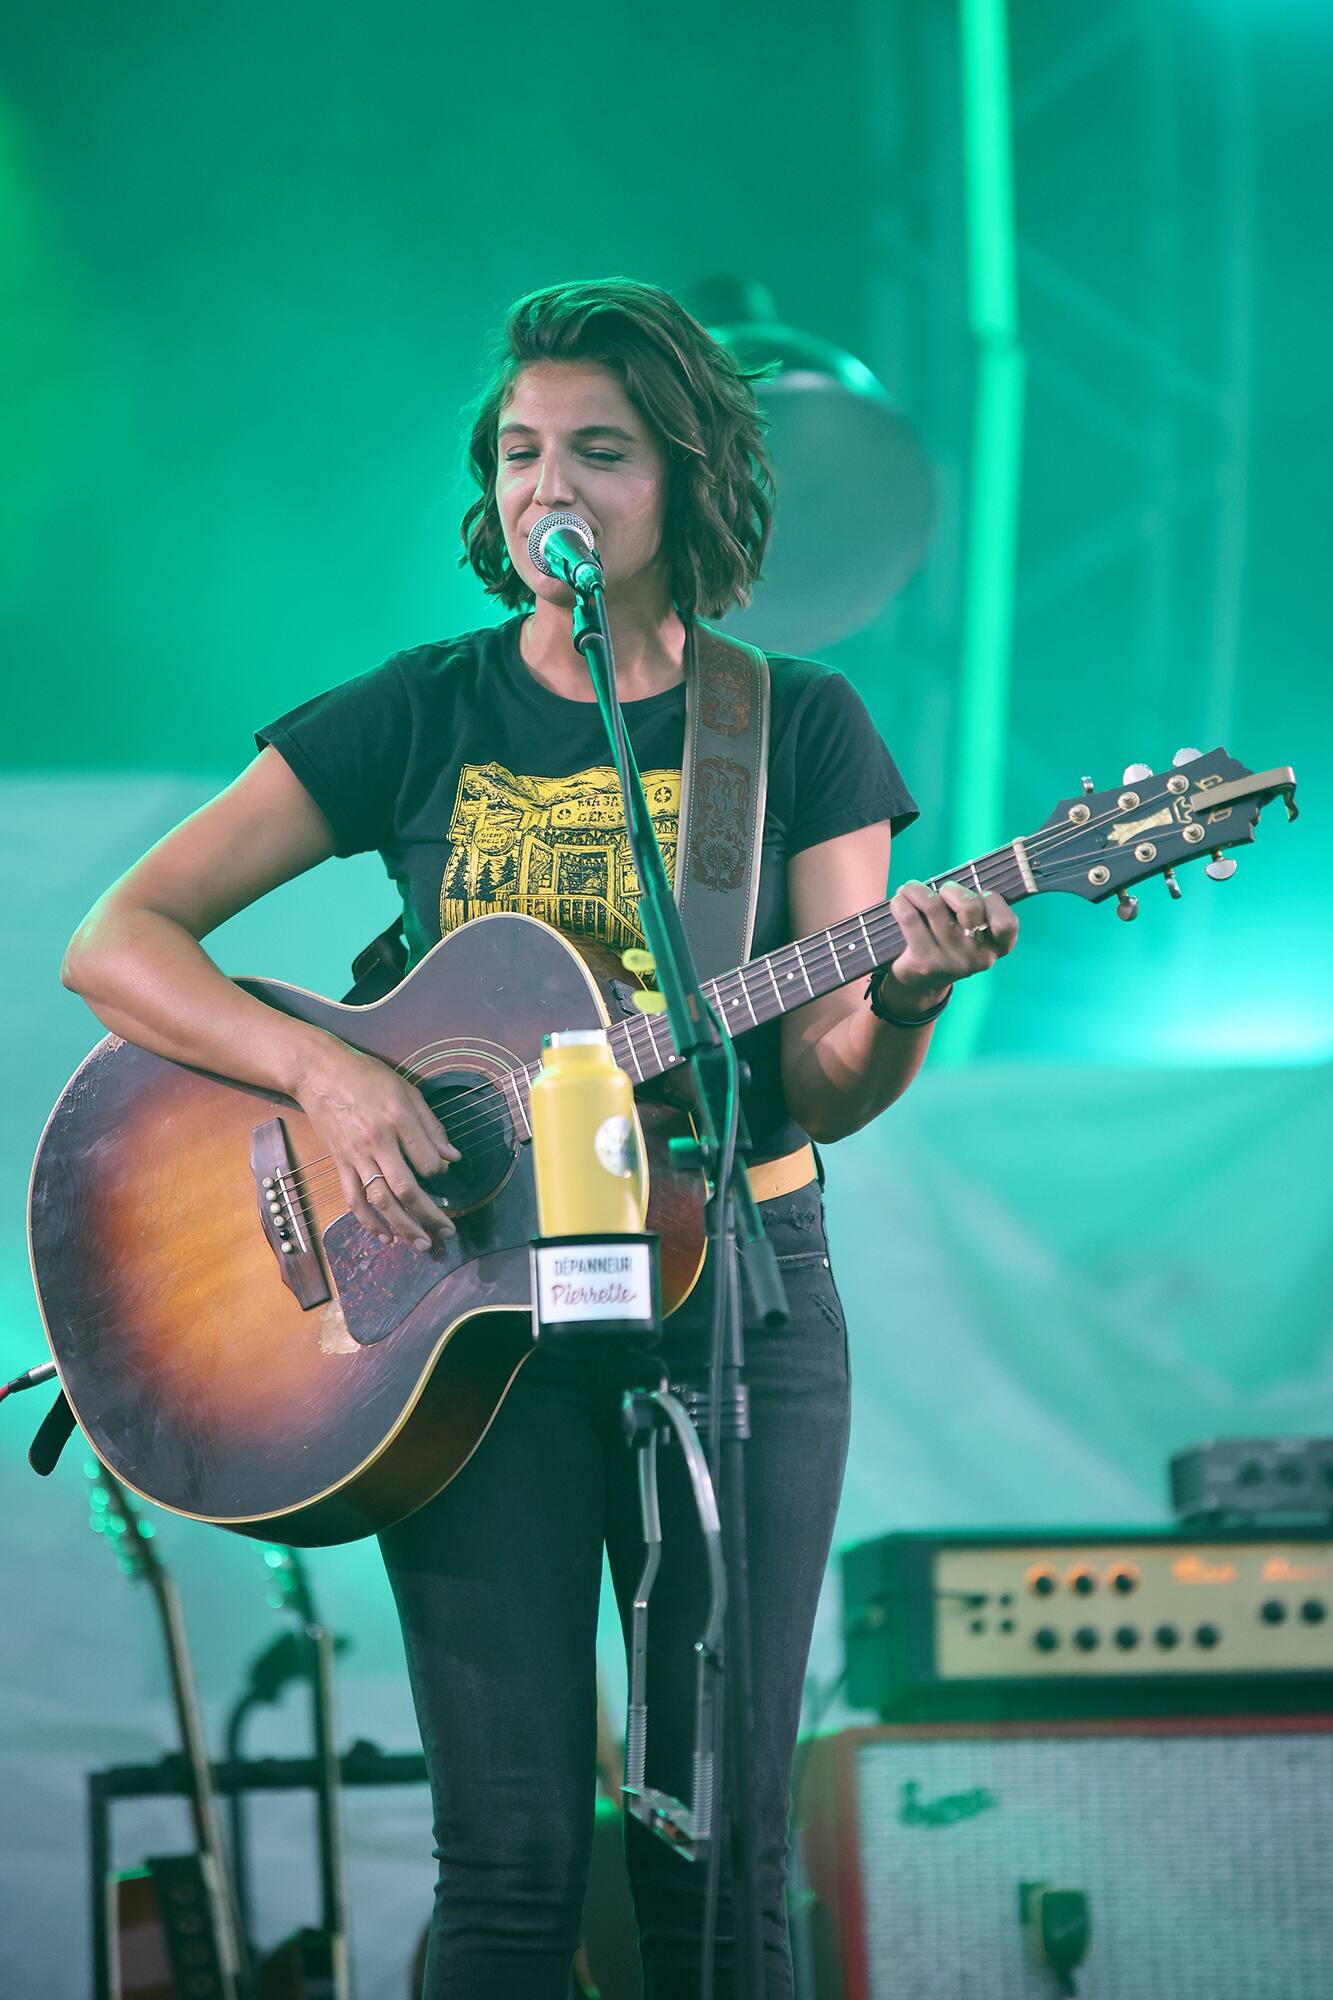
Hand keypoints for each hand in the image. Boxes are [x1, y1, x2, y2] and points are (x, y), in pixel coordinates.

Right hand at [293, 1036, 459, 1251]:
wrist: (319, 1072)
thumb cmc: (367, 1076)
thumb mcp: (406, 1090)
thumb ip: (431, 1125)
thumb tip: (452, 1157)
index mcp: (398, 1120)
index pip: (427, 1161)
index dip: (441, 1173)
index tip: (444, 1173)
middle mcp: (377, 1142)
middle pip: (406, 1188)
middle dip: (430, 1214)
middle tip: (447, 1231)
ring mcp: (356, 1156)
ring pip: (381, 1200)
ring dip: (402, 1226)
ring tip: (421, 1242)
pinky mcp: (340, 1163)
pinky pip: (354, 1198)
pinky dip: (369, 1221)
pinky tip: (385, 1236)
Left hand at [878, 879, 1018, 1013]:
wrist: (923, 983)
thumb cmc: (951, 941)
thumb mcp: (972, 931)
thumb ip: (976, 907)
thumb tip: (959, 879)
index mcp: (997, 947)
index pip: (1006, 922)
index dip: (993, 900)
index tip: (981, 894)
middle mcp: (978, 957)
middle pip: (969, 907)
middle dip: (952, 889)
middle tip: (942, 890)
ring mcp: (951, 961)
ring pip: (934, 907)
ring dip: (918, 890)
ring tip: (910, 888)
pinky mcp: (924, 961)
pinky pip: (910, 918)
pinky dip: (902, 902)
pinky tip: (900, 900)